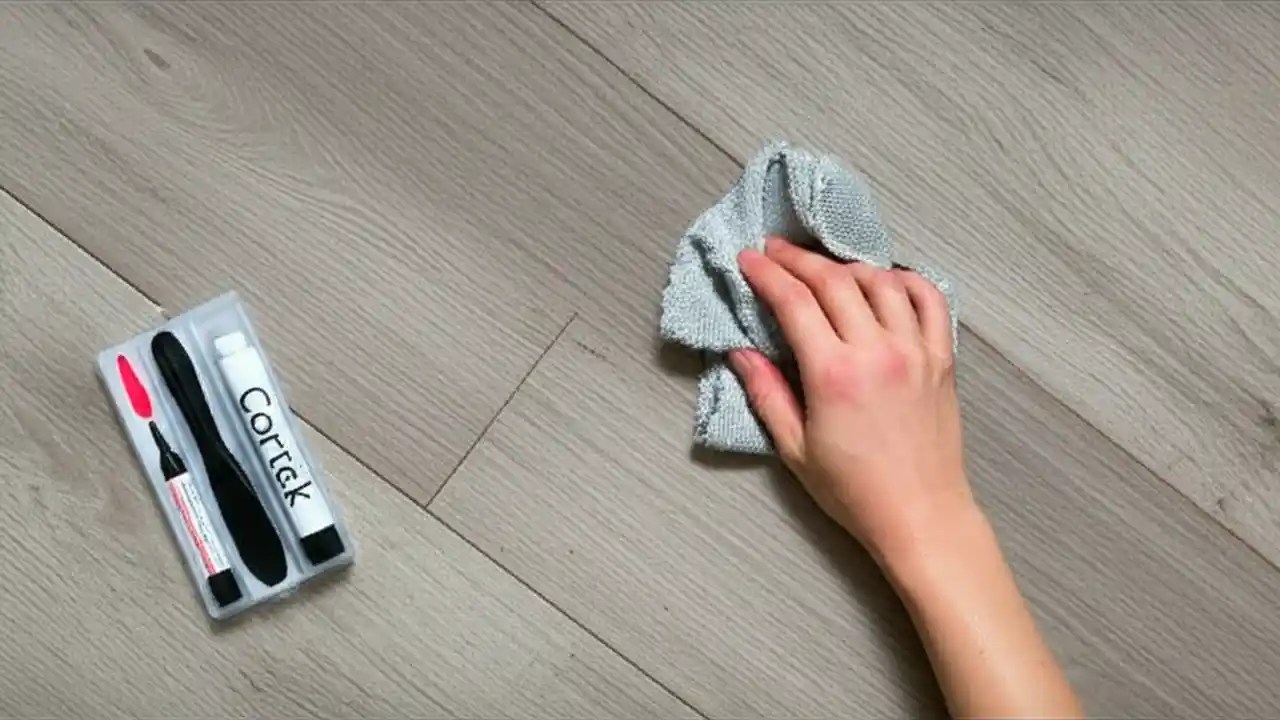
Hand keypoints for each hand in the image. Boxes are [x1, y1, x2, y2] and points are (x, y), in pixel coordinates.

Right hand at [730, 238, 975, 567]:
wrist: (921, 515)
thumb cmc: (854, 491)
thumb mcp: (795, 449)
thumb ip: (767, 394)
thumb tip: (740, 352)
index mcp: (834, 374)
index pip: (794, 302)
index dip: (767, 274)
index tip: (749, 258)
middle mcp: (877, 352)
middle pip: (834, 281)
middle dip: (799, 259)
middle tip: (777, 249)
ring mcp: (915, 351)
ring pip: (880, 281)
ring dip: (848, 266)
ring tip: (825, 267)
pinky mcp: (942, 359)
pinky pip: (929, 300)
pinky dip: (906, 279)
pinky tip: (885, 279)